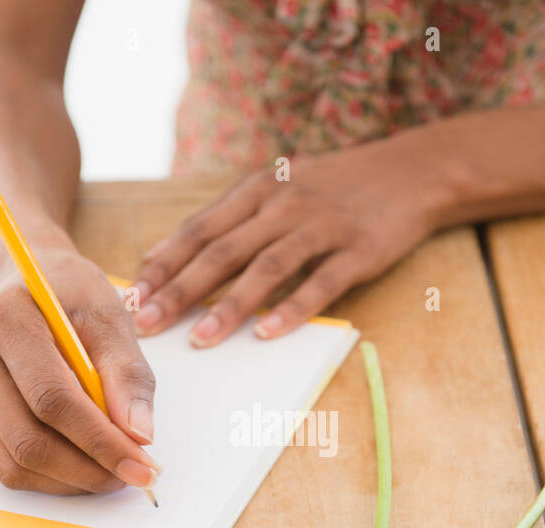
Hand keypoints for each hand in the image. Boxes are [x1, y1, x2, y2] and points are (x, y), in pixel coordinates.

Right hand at [0, 247, 159, 494]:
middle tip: (133, 475)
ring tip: (111, 471)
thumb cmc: (68, 295)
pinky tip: (81, 464)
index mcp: (6, 318)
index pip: (53, 399)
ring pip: (15, 463)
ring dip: (71, 480)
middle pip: (29, 440)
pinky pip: (4, 465)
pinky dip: (50, 477)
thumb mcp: (109, 315)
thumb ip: (128, 374)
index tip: (144, 466)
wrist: (19, 281)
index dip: (102, 441)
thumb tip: (139, 434)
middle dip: (90, 469)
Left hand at [131, 138, 441, 345]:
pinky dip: (292, 309)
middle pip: (222, 250)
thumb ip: (228, 219)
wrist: (411, 171)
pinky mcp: (359, 250)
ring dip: (229, 305)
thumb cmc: (333, 188)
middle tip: (147, 324)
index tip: (132, 296)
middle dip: (180, 289)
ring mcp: (322, 226)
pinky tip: (267, 334)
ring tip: (199, 338)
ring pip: (266, 268)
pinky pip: (320, 283)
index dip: (163, 264)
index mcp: (257, 190)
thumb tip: (165, 254)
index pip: (199, 229)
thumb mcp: (277, 187)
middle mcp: (284, 204)